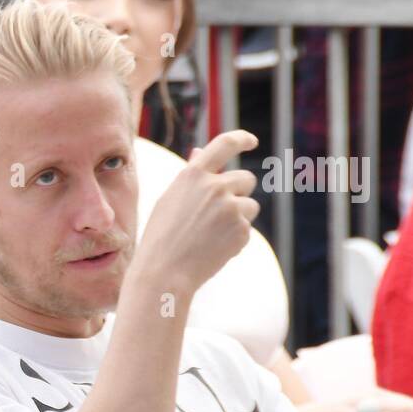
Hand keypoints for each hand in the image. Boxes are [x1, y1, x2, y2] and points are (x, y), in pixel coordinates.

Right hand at [131, 130, 259, 298]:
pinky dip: (235, 238)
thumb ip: (190, 176)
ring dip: (239, 217)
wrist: (164, 272)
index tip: (251, 141)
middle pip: (246, 179)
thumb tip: (199, 152)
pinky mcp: (242, 230)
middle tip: (219, 213)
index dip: (242, 139)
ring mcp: (231, 208)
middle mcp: (215, 187)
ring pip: (250, 205)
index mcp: (193, 175)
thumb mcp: (170, 200)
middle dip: (239, 193)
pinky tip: (213, 248)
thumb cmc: (161, 236)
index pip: (225, 144)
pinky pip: (247, 229)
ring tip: (211, 235)